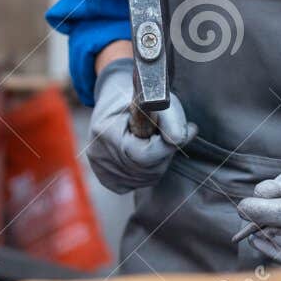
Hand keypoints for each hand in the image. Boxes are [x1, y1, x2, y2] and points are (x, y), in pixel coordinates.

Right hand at [85, 58, 196, 192]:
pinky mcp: (106, 178)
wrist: (117, 99)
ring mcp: (99, 169)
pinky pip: (138, 184)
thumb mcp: (158, 98)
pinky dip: (148, 171)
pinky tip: (145, 152)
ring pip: (147, 179)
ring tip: (154, 139)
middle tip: (167, 133)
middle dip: (165, 152)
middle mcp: (98, 154)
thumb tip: (180, 139)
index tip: (183, 130)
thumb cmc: (140, 96)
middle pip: (148, 170)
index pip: (145, 155)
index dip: (168, 146)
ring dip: (159, 161)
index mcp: (105, 131)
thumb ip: (171, 118)